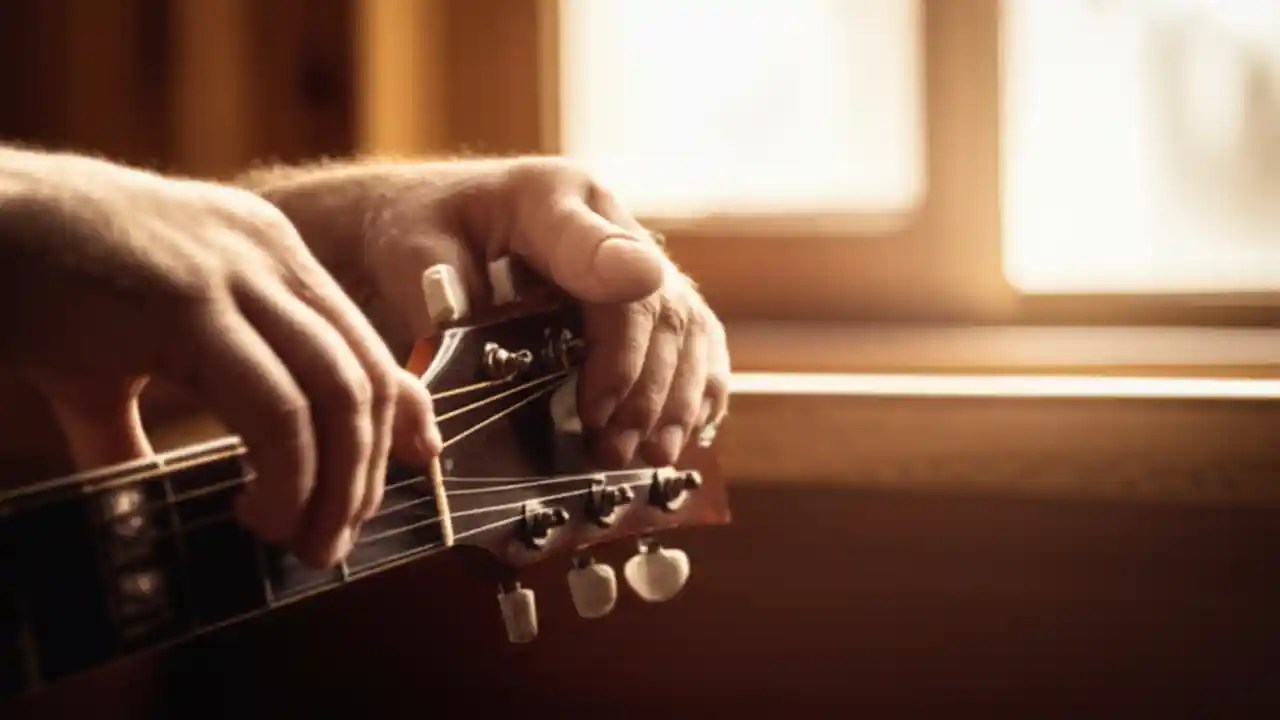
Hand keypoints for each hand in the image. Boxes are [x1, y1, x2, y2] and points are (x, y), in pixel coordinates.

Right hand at [0, 151, 437, 566]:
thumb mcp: (138, 339)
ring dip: (332, 485)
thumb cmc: (42, 283)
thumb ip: (162, 401)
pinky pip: (274, 408)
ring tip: (302, 540)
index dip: (401, 413)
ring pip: (334, 395)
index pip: (365, 342)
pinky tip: (257, 510)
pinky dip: (284, 474)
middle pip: (363, 377)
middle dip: (364, 472)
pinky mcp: (188, 303)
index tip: (413, 466)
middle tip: (335, 539)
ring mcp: (233, 272)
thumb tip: (154, 486)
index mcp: (269, 252)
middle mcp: (269, 252)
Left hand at [264, 157, 730, 466]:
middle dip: (640, 387)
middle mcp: (609, 221)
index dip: (614, 337)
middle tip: (609, 447)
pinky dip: (697, 390)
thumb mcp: (414, 249)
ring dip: (674, 399)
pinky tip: (684, 436)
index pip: (601, 253)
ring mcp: (635, 258)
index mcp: (554, 196)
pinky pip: (697, 340)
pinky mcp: (644, 296)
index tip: (602, 400)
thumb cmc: (416, 235)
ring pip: (688, 326)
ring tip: (648, 456)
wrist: (428, 221)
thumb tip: (461, 336)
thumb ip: (442, 286)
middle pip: (656, 307)